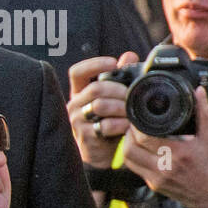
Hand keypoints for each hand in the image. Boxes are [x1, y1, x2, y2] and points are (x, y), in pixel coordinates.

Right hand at [66, 52, 135, 167]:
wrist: (104, 151)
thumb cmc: (109, 119)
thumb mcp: (114, 97)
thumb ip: (120, 76)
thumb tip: (129, 56)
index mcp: (80, 92)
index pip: (77, 73)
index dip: (94, 65)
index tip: (113, 63)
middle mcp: (75, 105)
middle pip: (94, 88)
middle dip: (118, 90)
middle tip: (132, 94)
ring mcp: (77, 122)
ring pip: (99, 106)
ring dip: (122, 107)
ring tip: (133, 110)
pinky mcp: (86, 137)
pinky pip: (105, 125)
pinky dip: (121, 124)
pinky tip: (129, 125)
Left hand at [119, 85, 207, 207]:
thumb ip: (203, 113)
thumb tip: (198, 91)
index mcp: (180, 152)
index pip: (144, 137)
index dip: (136, 125)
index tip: (138, 117)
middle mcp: (166, 166)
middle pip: (131, 147)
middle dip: (129, 132)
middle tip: (133, 124)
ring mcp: (157, 178)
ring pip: (128, 158)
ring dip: (127, 144)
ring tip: (133, 134)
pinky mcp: (153, 185)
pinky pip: (134, 168)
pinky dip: (131, 156)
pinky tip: (137, 148)